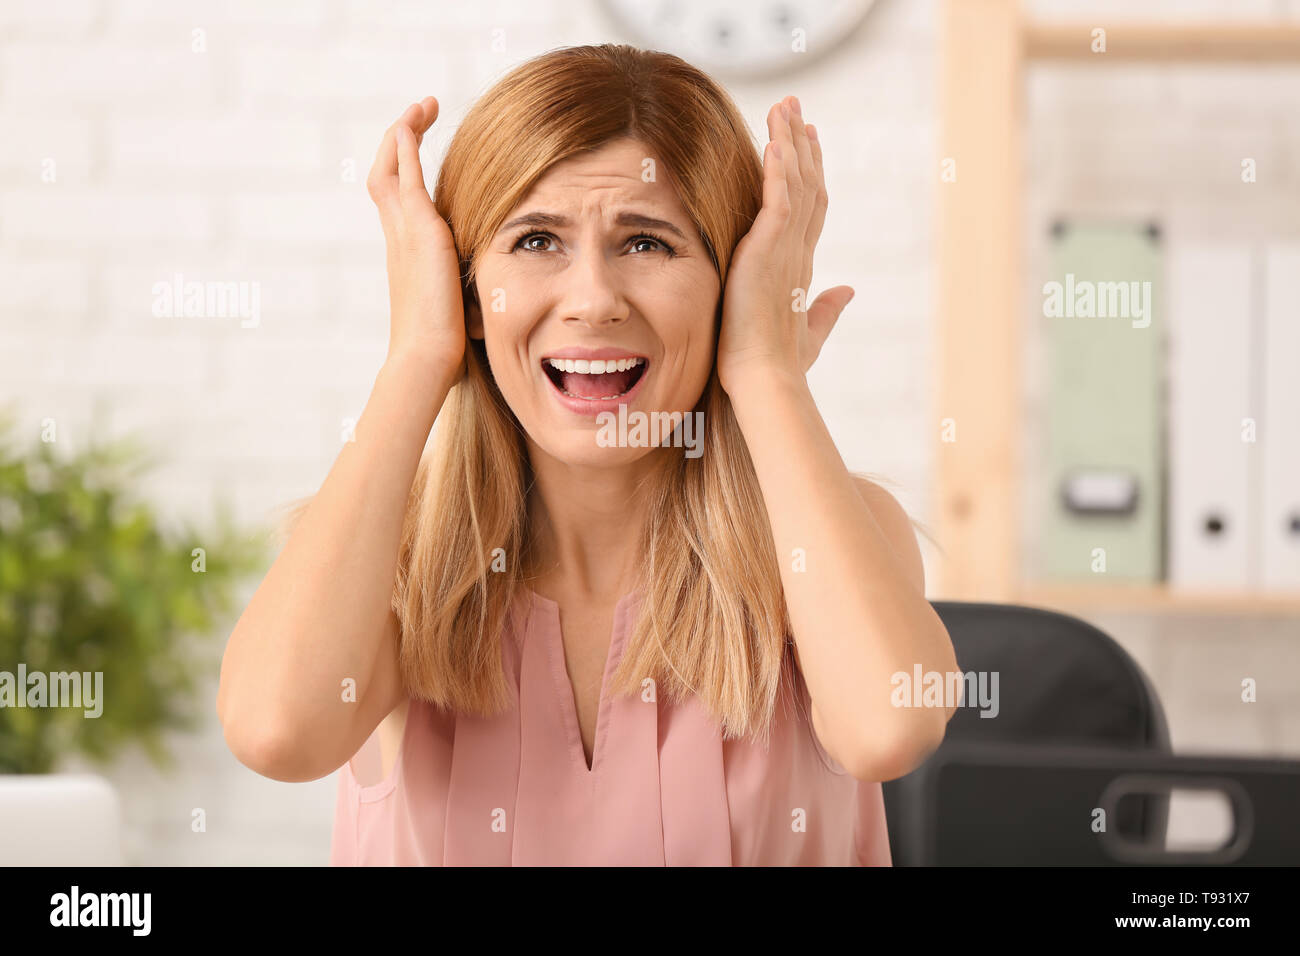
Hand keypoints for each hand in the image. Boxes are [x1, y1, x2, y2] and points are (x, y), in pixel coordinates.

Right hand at [366, 96, 466, 378]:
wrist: (426, 358)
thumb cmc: (443, 345)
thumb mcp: (458, 303)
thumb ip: (466, 286)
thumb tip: (490, 292)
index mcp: (408, 252)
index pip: (400, 199)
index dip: (405, 171)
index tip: (421, 151)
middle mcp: (398, 237)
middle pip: (386, 173)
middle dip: (400, 139)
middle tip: (420, 112)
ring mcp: (404, 231)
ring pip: (391, 166)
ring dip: (404, 132)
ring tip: (423, 105)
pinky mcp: (419, 230)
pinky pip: (405, 175)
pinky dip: (405, 146)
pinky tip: (413, 121)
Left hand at [715, 95, 854, 395]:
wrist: (765, 379)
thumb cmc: (781, 363)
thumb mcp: (807, 330)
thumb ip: (827, 308)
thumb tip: (847, 291)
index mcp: (802, 266)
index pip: (810, 208)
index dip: (811, 172)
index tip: (807, 141)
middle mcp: (798, 252)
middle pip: (807, 185)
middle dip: (801, 145)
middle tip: (796, 108)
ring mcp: (786, 250)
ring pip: (794, 185)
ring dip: (788, 143)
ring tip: (784, 108)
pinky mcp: (768, 254)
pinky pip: (777, 203)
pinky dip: (777, 172)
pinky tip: (774, 143)